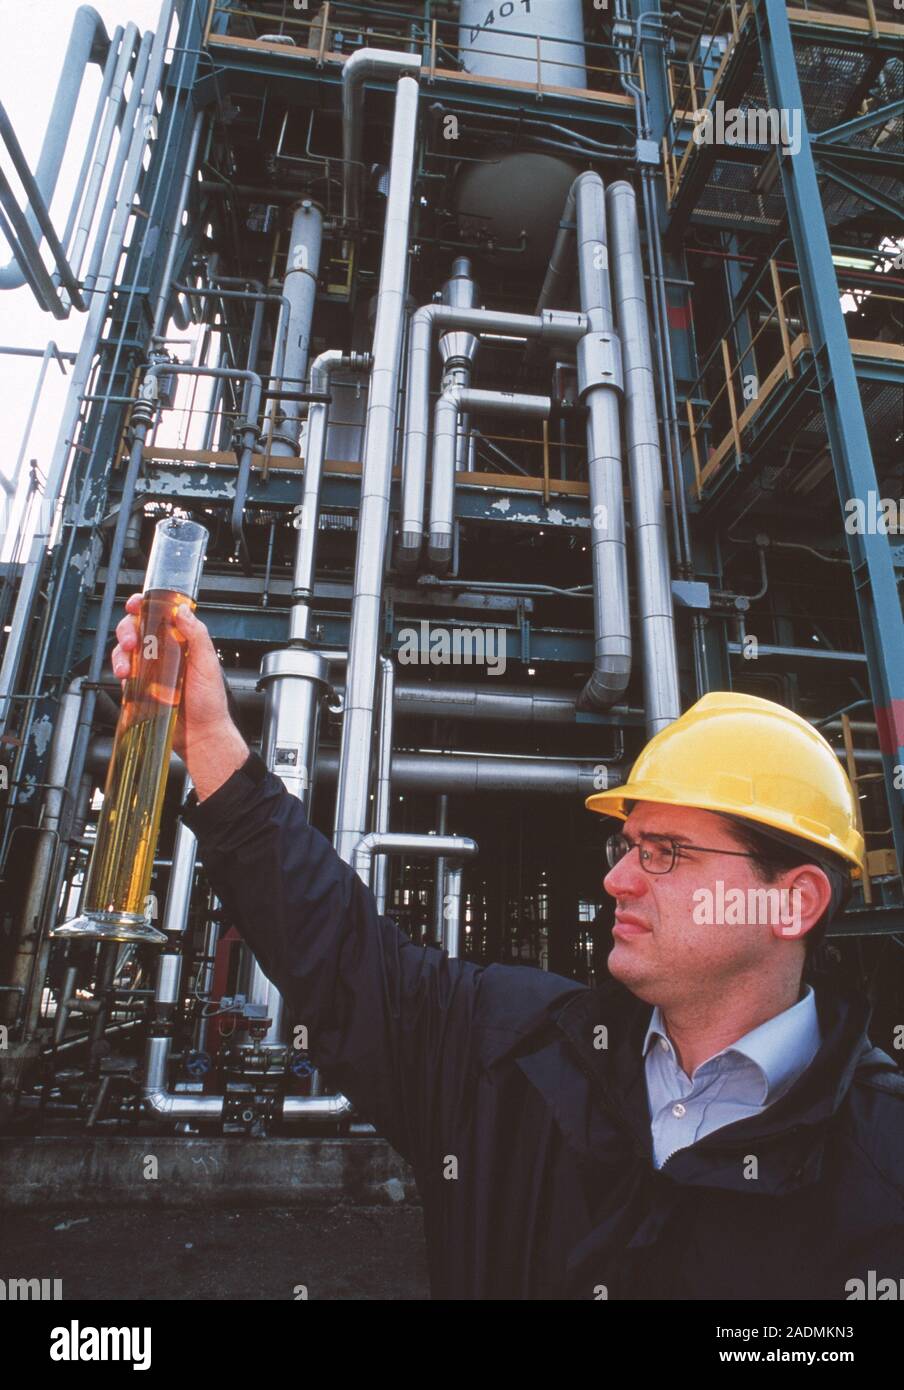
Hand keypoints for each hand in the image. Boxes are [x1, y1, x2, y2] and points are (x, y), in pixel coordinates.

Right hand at [112, 594, 248, 798]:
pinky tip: (127, 680)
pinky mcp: (140, 687)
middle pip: (136, 629)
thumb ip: (197, 635)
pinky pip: (124, 674)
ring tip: (125, 668)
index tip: (137, 604)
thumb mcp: (208, 664)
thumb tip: (183, 611)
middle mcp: (163, 652)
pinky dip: (120, 673)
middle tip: (130, 642)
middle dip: (126, 630)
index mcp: (181, 641)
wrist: (200, 736)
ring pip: (125, 651)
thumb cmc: (209, 702)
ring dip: (120, 654)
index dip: (145, 605)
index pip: (160, 615)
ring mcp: (150, 669)